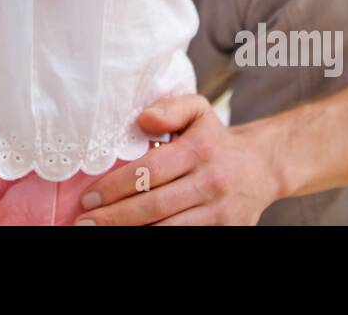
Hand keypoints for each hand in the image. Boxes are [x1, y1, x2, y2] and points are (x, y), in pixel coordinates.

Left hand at [71, 93, 285, 224]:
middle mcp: (210, 183)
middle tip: (84, 223)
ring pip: (168, 229)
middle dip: (114, 217)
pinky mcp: (225, 231)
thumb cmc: (216, 139)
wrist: (263, 166)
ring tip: (101, 232)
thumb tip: (142, 119)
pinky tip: (133, 236)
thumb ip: (170, 108)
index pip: (149, 172)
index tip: (88, 197)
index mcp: (199, 151)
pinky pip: (184, 238)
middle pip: (154, 206)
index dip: (115, 187)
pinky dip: (157, 239)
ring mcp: (219, 213)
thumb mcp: (198, 110)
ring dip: (132, 232)